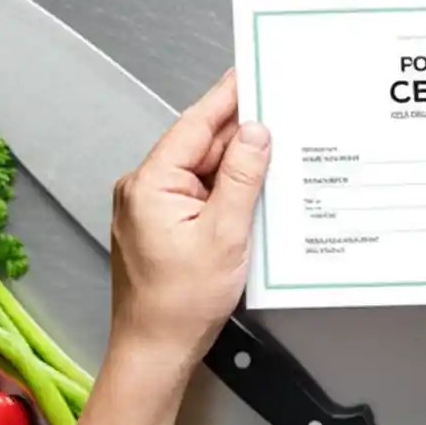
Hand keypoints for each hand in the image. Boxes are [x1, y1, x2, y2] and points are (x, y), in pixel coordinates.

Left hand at [109, 69, 270, 367]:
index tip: (249, 72)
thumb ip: (242, 178)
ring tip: (276, 158)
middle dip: (241, 135)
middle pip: (201, 146)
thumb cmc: (178, 306)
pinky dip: (227, 191)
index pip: (196, 124)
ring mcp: (151, 207)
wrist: (154, 352)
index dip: (227, 97)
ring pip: (203, 171)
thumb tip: (255, 134)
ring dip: (238, 167)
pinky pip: (200, 193)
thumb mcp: (225, 235)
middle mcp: (144, 189)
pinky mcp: (163, 225)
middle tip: (281, 114)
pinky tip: (255, 193)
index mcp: (150, 184)